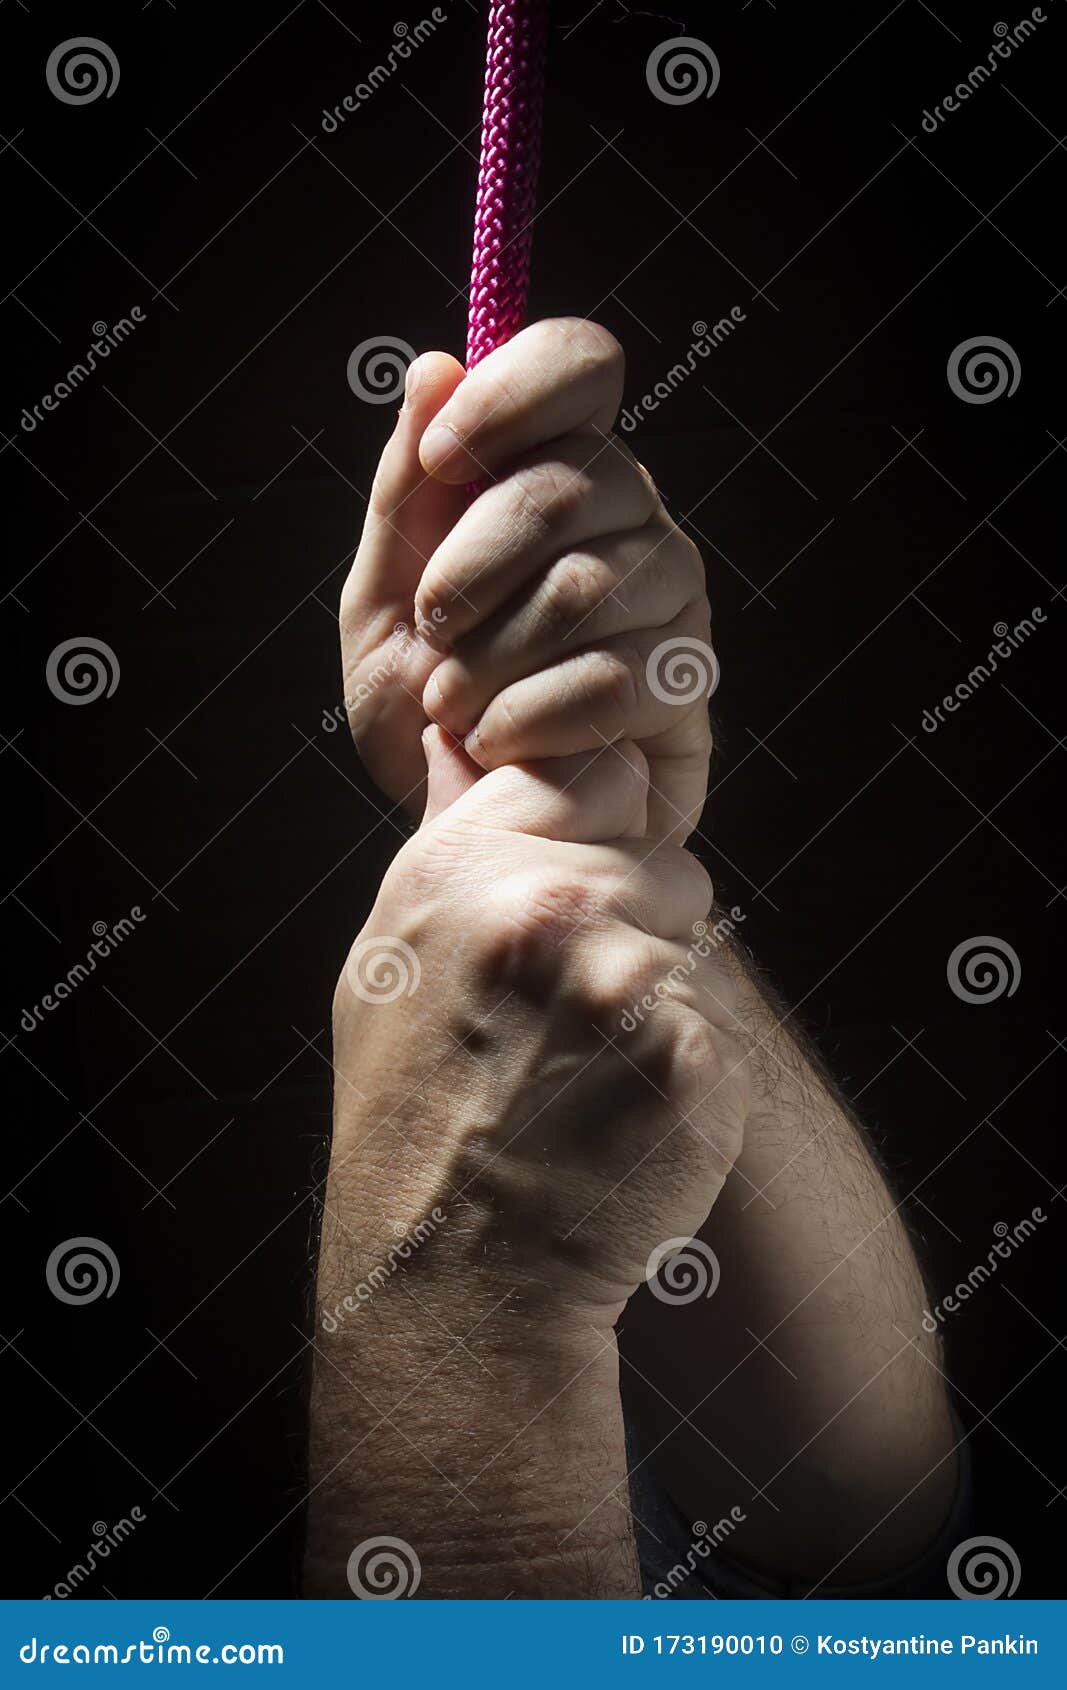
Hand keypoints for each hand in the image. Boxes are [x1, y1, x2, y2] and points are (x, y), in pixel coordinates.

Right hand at [326, 729, 747, 1335]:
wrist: (454, 1275)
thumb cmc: (419, 1110)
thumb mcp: (395, 959)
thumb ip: (450, 838)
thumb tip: (455, 730)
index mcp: (456, 867)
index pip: (594, 775)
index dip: (590, 839)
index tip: (555, 911)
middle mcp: (536, 905)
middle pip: (659, 855)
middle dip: (629, 923)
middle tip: (559, 1020)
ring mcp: (618, 979)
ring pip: (694, 935)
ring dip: (659, 993)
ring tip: (582, 1071)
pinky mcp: (690, 1053)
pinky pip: (716, 1018)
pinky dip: (685, 1066)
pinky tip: (619, 1114)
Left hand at [339, 319, 715, 844]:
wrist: (469, 826)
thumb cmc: (429, 709)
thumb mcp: (384, 599)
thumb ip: (406, 494)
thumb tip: (435, 368)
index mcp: (558, 471)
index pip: (580, 364)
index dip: (510, 394)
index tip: (438, 460)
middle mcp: (631, 518)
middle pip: (568, 484)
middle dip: (468, 567)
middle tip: (432, 631)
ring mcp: (670, 599)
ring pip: (587, 587)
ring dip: (488, 660)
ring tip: (452, 706)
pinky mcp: (685, 686)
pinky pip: (611, 680)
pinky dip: (526, 719)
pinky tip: (498, 745)